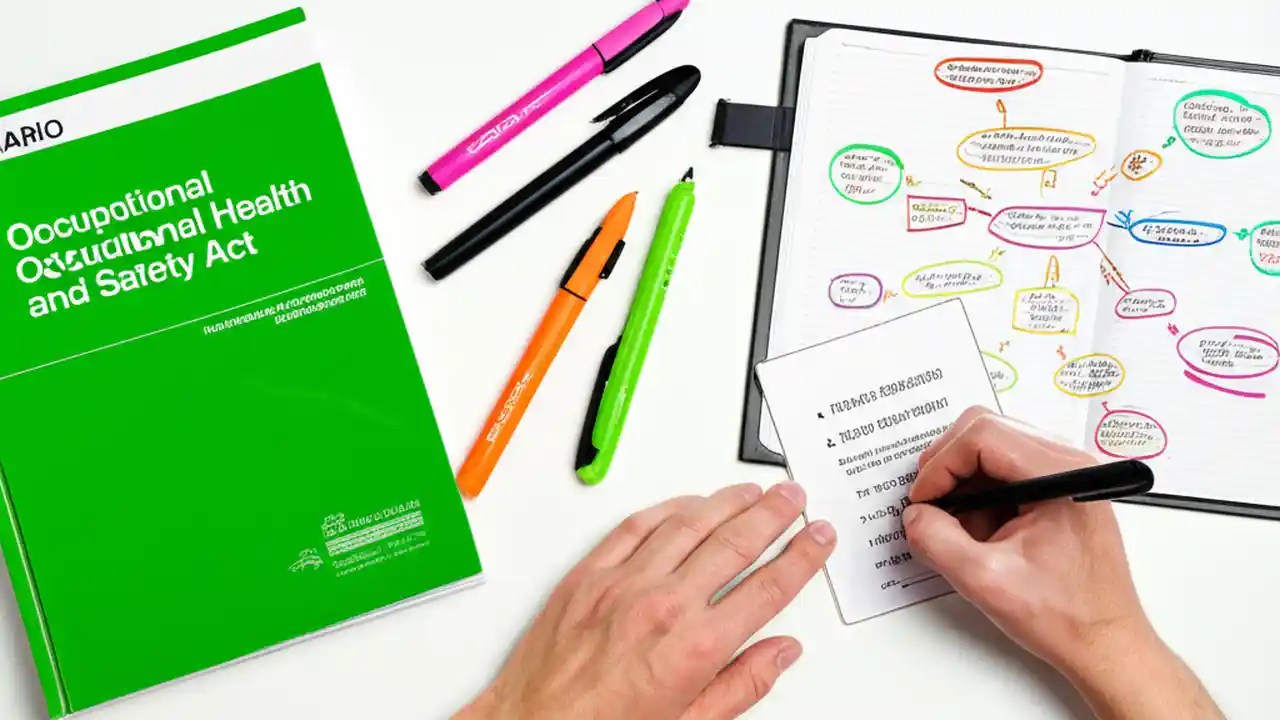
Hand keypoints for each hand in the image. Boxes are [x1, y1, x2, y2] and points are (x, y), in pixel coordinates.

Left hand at [457, 483, 835, 719]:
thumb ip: (742, 685)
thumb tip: (781, 652)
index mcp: (696, 647)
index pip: (768, 587)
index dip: (802, 556)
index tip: (818, 537)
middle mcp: (664, 605)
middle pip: (735, 543)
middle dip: (773, 514)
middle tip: (793, 496)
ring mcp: (623, 583)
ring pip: (688, 524)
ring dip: (726, 502)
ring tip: (751, 490)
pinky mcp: (589, 574)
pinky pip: (635, 526)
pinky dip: (668, 508)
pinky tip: (688, 503)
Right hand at [903, 407, 1220, 718]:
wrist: (1105, 643)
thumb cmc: (1065, 616)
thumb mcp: (986, 582)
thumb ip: (938, 542)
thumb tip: (914, 514)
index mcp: (1061, 477)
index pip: (984, 436)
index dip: (942, 464)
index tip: (923, 500)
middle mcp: (1068, 464)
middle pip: (987, 429)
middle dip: (947, 462)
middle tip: (929, 502)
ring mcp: (1065, 474)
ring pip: (993, 445)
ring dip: (963, 477)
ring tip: (957, 522)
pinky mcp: (1058, 489)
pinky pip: (1006, 468)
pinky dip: (979, 490)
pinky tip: (978, 527)